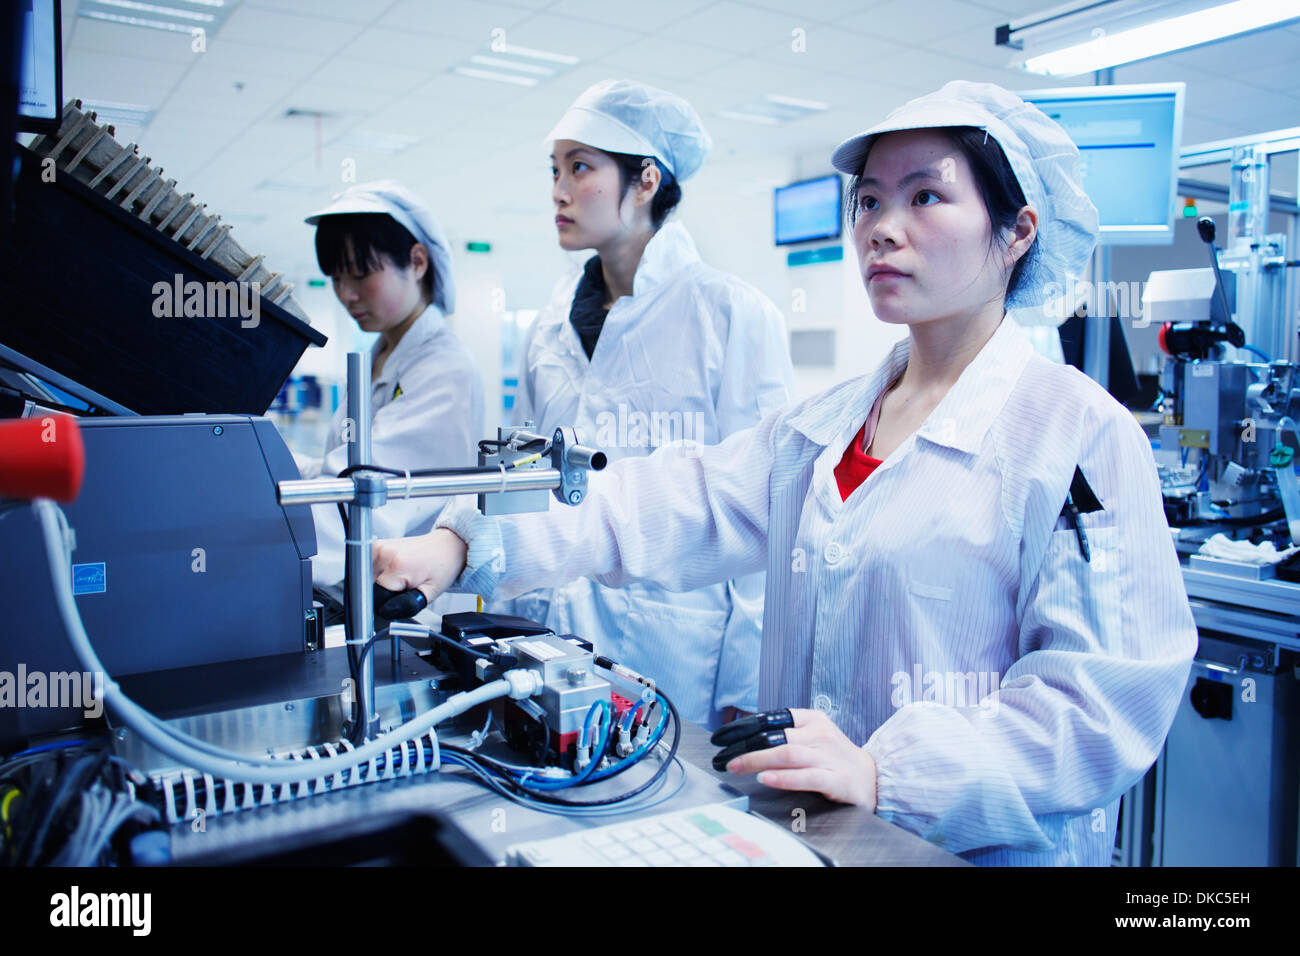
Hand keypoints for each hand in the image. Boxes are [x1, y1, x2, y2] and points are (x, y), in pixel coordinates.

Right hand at [372, 528, 466, 601]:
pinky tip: (394, 572)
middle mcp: (384, 553)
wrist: (445, 547)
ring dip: (380, 585)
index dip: (388, 604)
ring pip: (368, 581)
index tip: (401, 599)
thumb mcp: (430, 593)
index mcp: (397, 566)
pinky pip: (368, 570)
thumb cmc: (441, 568)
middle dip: (384, 594)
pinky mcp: (375, 546)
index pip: (376, 598)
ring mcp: (378, 548)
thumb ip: (407, 605)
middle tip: (404, 587)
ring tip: (401, 578)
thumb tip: (385, 611)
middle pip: (370, 589)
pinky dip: (379, 575)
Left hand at [724, 708, 877, 810]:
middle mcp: (820, 734)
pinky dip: (784, 778)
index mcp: (812, 719)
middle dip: (745, 748)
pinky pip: (807, 776)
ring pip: (788, 753)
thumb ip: (784, 735)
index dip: (743, 728)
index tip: (721, 738)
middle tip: (723, 758)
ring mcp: (828, 756)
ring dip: (758, 760)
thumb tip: (743, 739)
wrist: (871, 778)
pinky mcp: (836, 779)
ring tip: (736, 767)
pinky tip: (767, 779)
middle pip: (775, 737)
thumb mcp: (812, 737)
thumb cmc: (834, 758)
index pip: (770, 719)